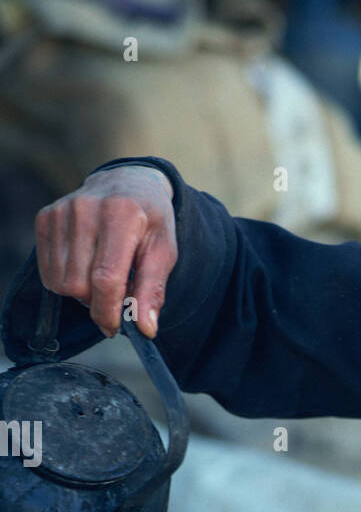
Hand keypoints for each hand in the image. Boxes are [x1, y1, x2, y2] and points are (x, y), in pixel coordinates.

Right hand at [34, 164, 175, 338]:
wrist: (128, 183)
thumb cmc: (150, 222)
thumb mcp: (164, 252)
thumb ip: (153, 290)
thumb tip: (145, 329)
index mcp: (122, 215)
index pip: (106, 279)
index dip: (108, 312)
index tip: (114, 328)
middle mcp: (86, 209)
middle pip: (78, 285)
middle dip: (97, 302)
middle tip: (115, 293)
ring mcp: (62, 211)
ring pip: (60, 282)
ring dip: (81, 293)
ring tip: (101, 278)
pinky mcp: (46, 217)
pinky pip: (47, 272)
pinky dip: (65, 281)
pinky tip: (84, 268)